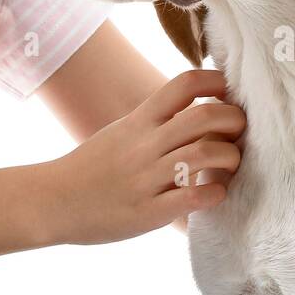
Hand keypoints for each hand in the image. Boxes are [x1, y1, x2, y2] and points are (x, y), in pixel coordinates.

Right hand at [41, 69, 245, 245]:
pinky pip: (192, 199)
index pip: (183, 84)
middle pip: (203, 116)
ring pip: (204, 155)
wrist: (53, 201)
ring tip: (232, 162)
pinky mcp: (148, 212)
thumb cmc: (92, 167)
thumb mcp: (122, 131)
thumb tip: (197, 111)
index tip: (227, 91)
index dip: (215, 81)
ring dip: (230, 157)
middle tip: (240, 129)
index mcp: (139, 121)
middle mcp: (145, 145)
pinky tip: (216, 194)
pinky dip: (214, 194)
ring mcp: (147, 178)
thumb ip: (156, 121)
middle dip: (233, 119)